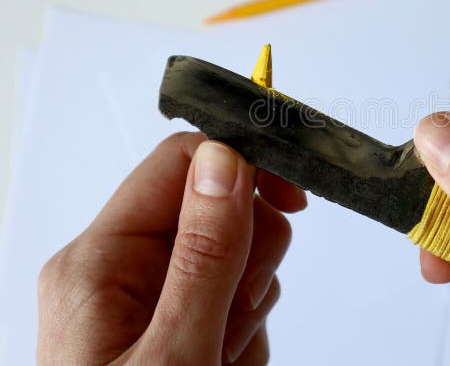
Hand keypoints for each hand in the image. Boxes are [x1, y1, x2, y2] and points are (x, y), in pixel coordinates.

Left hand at [37, 132, 306, 364]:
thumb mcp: (175, 354)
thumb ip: (205, 253)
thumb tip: (226, 160)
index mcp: (100, 261)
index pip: (179, 164)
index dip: (242, 167)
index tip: (293, 198)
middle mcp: (120, 272)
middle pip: (217, 209)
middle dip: (249, 259)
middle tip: (235, 314)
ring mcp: (151, 302)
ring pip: (238, 258)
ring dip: (250, 307)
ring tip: (223, 356)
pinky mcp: (178, 327)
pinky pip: (238, 301)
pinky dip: (247, 334)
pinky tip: (224, 365)